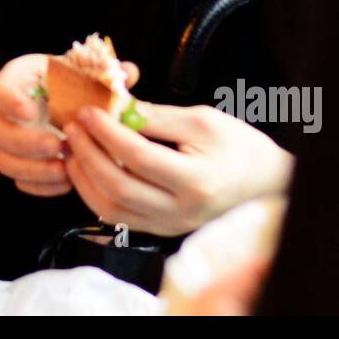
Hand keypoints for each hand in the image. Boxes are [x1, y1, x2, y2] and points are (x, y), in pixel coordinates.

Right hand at [0, 53, 138, 197]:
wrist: (72, 103)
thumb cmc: (77, 84)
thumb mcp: (89, 74)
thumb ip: (105, 73)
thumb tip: (130, 72)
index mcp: (17, 83)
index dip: (10, 101)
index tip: (31, 110)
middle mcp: (5, 113)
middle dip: (26, 141)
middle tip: (57, 145)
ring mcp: (9, 142)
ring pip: (5, 161)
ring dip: (34, 168)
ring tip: (65, 168)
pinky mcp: (20, 165)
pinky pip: (21, 182)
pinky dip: (42, 185)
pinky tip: (67, 182)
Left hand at [63, 102, 292, 236]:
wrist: (266, 185)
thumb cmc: (239, 147)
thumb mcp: (202, 121)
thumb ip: (157, 116)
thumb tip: (117, 107)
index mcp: (195, 181)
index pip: (138, 157)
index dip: (107, 133)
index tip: (88, 111)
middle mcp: (180, 211)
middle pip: (118, 186)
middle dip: (88, 153)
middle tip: (72, 127)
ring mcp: (170, 226)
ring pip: (112, 208)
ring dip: (84, 176)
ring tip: (73, 147)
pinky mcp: (162, 230)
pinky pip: (118, 217)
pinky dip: (95, 193)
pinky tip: (86, 169)